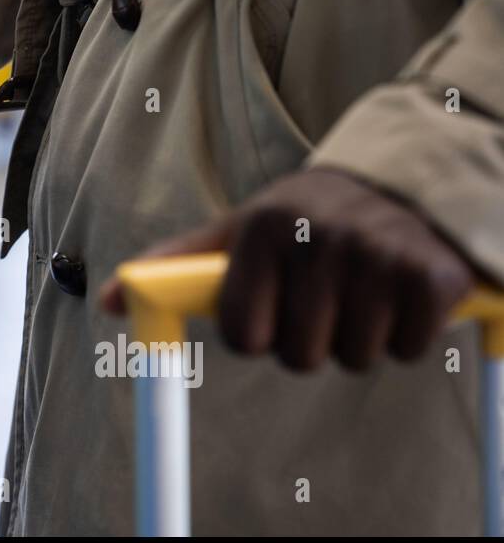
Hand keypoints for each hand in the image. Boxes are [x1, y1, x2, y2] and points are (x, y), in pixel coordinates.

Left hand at [99, 168, 474, 370]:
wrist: (396, 184)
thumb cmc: (302, 222)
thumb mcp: (237, 233)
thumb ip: (176, 267)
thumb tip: (108, 302)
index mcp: (263, 228)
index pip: (245, 337)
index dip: (258, 336)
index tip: (270, 311)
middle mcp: (320, 236)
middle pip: (301, 357)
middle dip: (310, 340)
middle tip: (322, 299)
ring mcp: (380, 252)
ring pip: (357, 358)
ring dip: (360, 339)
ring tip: (360, 291)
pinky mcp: (434, 273)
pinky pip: (410, 348)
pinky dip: (408, 335)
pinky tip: (399, 294)